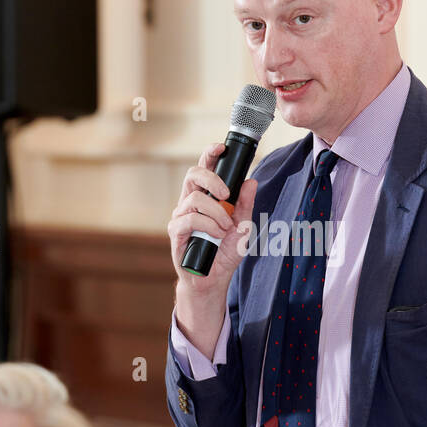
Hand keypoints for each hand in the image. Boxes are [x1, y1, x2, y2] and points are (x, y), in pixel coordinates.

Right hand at [168, 143, 257, 353]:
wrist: (213, 279)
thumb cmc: (225, 251)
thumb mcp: (243, 226)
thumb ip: (246, 204)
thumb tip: (251, 181)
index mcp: (206, 196)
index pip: (204, 167)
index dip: (210, 154)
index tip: (221, 147)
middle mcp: (190, 202)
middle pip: (193, 174)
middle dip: (212, 179)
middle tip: (226, 194)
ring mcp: (181, 215)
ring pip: (195, 198)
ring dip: (216, 212)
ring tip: (225, 228)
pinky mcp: (175, 231)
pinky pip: (190, 218)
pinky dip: (207, 225)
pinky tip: (216, 236)